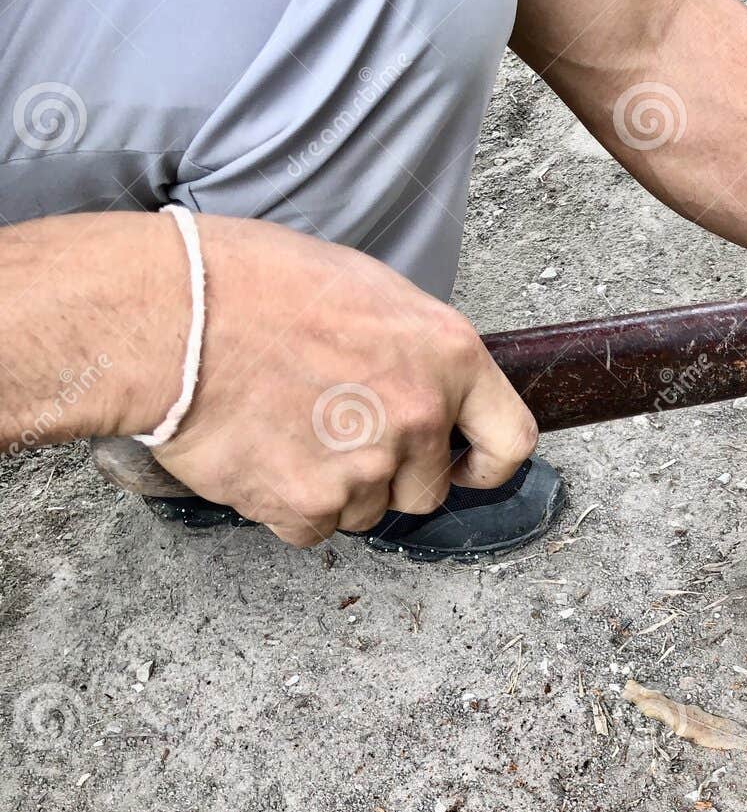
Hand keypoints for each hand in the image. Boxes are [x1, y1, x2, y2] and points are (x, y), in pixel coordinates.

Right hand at [141, 216, 536, 547]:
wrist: (170, 315)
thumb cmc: (254, 283)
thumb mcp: (368, 289)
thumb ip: (415, 351)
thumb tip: (430, 386)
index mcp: (448, 357)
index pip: (511, 441)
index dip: (488, 463)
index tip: (468, 467)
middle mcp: (419, 417)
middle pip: (428, 489)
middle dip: (393, 475)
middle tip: (337, 431)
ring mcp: (366, 467)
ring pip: (367, 510)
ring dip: (336, 488)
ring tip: (287, 428)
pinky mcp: (308, 505)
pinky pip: (313, 528)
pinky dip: (288, 505)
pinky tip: (261, 454)